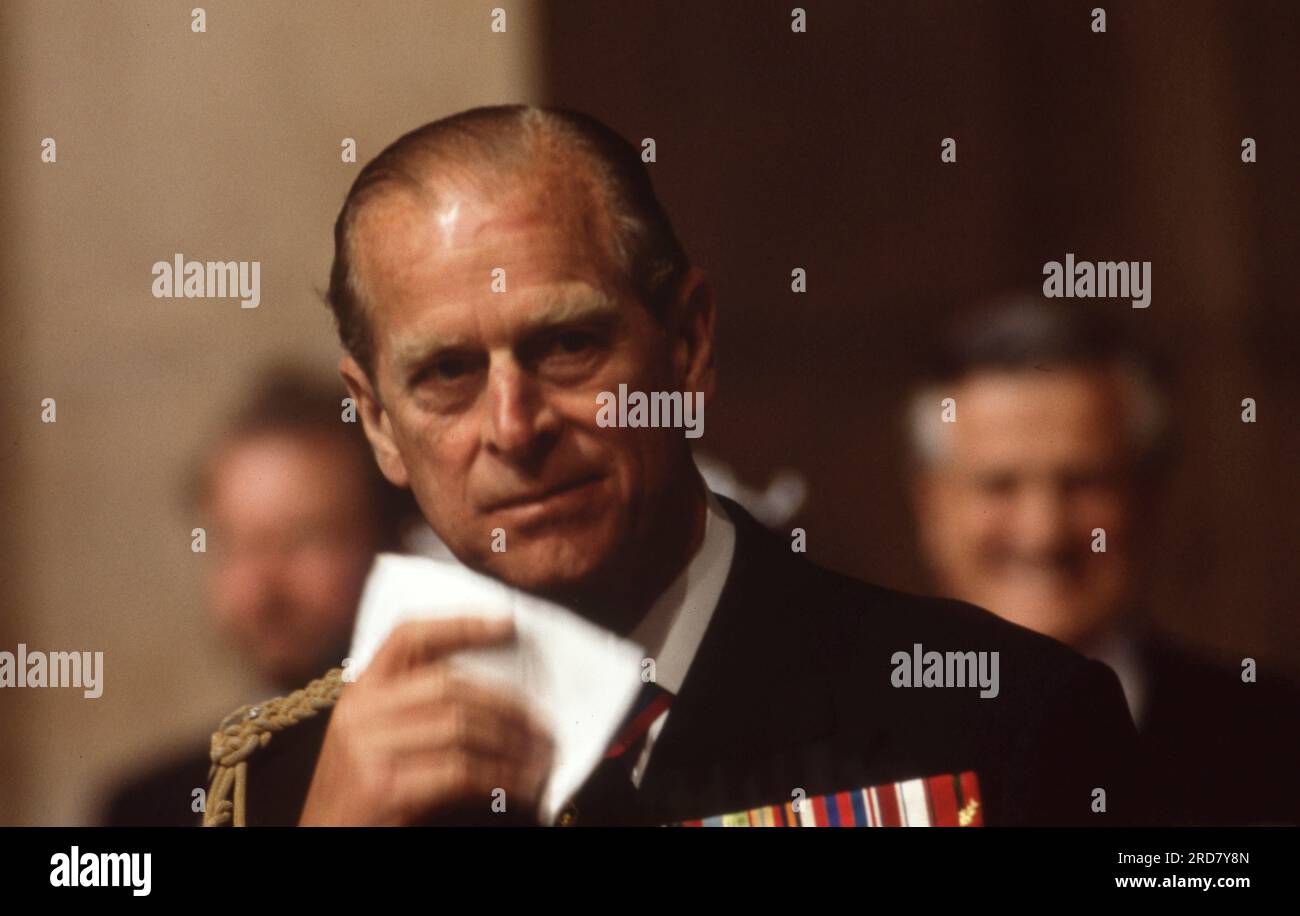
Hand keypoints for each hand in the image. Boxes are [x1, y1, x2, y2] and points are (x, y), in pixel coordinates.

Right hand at [299, 617, 552, 825]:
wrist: (326, 842)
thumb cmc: (361, 793)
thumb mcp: (373, 738)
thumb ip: (411, 707)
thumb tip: (496, 687)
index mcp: (359, 692)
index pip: (409, 634)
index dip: (461, 623)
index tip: (509, 622)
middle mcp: (359, 713)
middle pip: (449, 685)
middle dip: (508, 704)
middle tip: (544, 726)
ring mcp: (367, 750)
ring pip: (461, 726)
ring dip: (513, 744)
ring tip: (540, 759)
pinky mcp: (384, 788)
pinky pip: (460, 771)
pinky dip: (501, 777)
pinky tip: (521, 788)